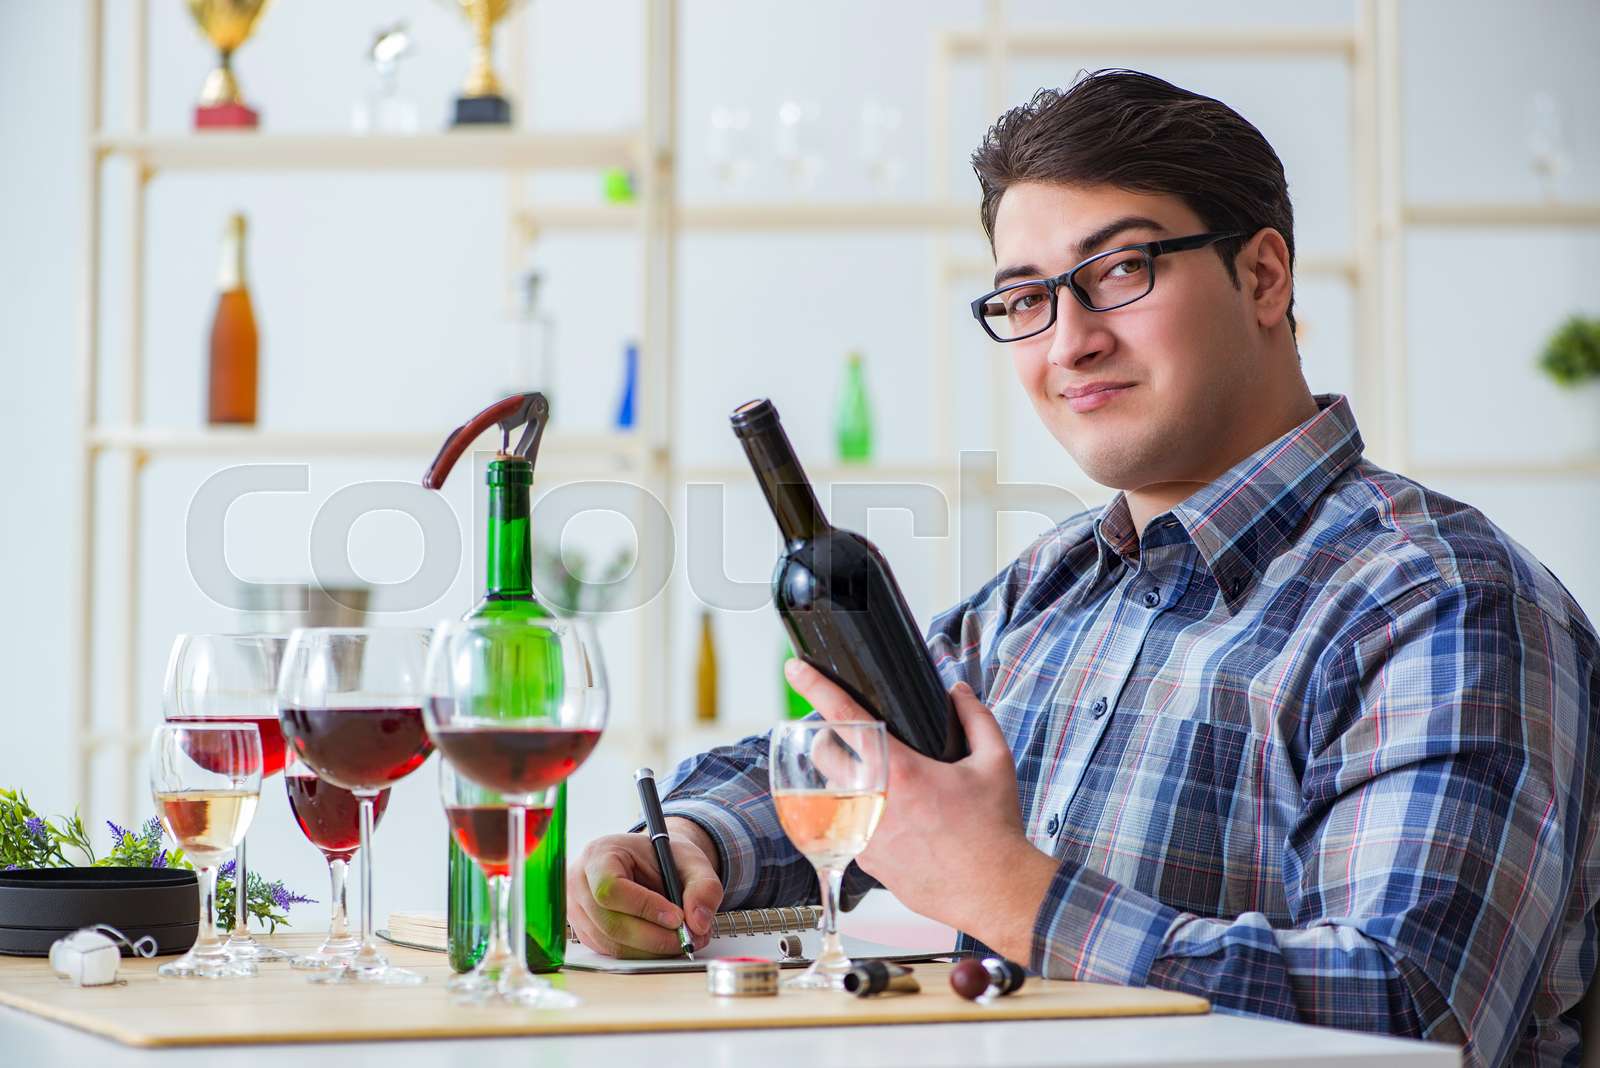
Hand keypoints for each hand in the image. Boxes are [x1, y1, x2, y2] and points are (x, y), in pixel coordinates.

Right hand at [568, 818, 723, 957]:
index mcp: (599, 855)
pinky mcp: (587, 933)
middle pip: (610, 923)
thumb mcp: (690, 860)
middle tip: (688, 938)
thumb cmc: (664, 858)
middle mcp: (580, 884)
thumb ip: (703, 886)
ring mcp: (578, 912)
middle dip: (654, 937)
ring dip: (652, 950)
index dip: (644, 906)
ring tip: (683, 940)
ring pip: (613, 944)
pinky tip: (664, 943)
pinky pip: (613, 952)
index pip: (610, 887)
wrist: (649, 864)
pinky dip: (643, 953)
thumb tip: (699, 922)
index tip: (677, 917)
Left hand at [783, 658, 1055, 960]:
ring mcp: (864, 837)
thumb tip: (958, 691)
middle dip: (827, 738)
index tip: (794, 669)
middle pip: (823, 755)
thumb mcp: (995, 763)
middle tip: (850, 737)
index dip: (815, 687)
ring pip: (834, 795)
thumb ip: (975, 717)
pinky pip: (850, 829)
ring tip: (885, 786)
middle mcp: (872, 803)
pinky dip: (865, 819)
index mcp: (899, 771)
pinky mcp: (865, 864)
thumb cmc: (995, 829)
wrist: (995, 892)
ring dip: (849, 782)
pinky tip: (899, 824)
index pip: (845, 718)